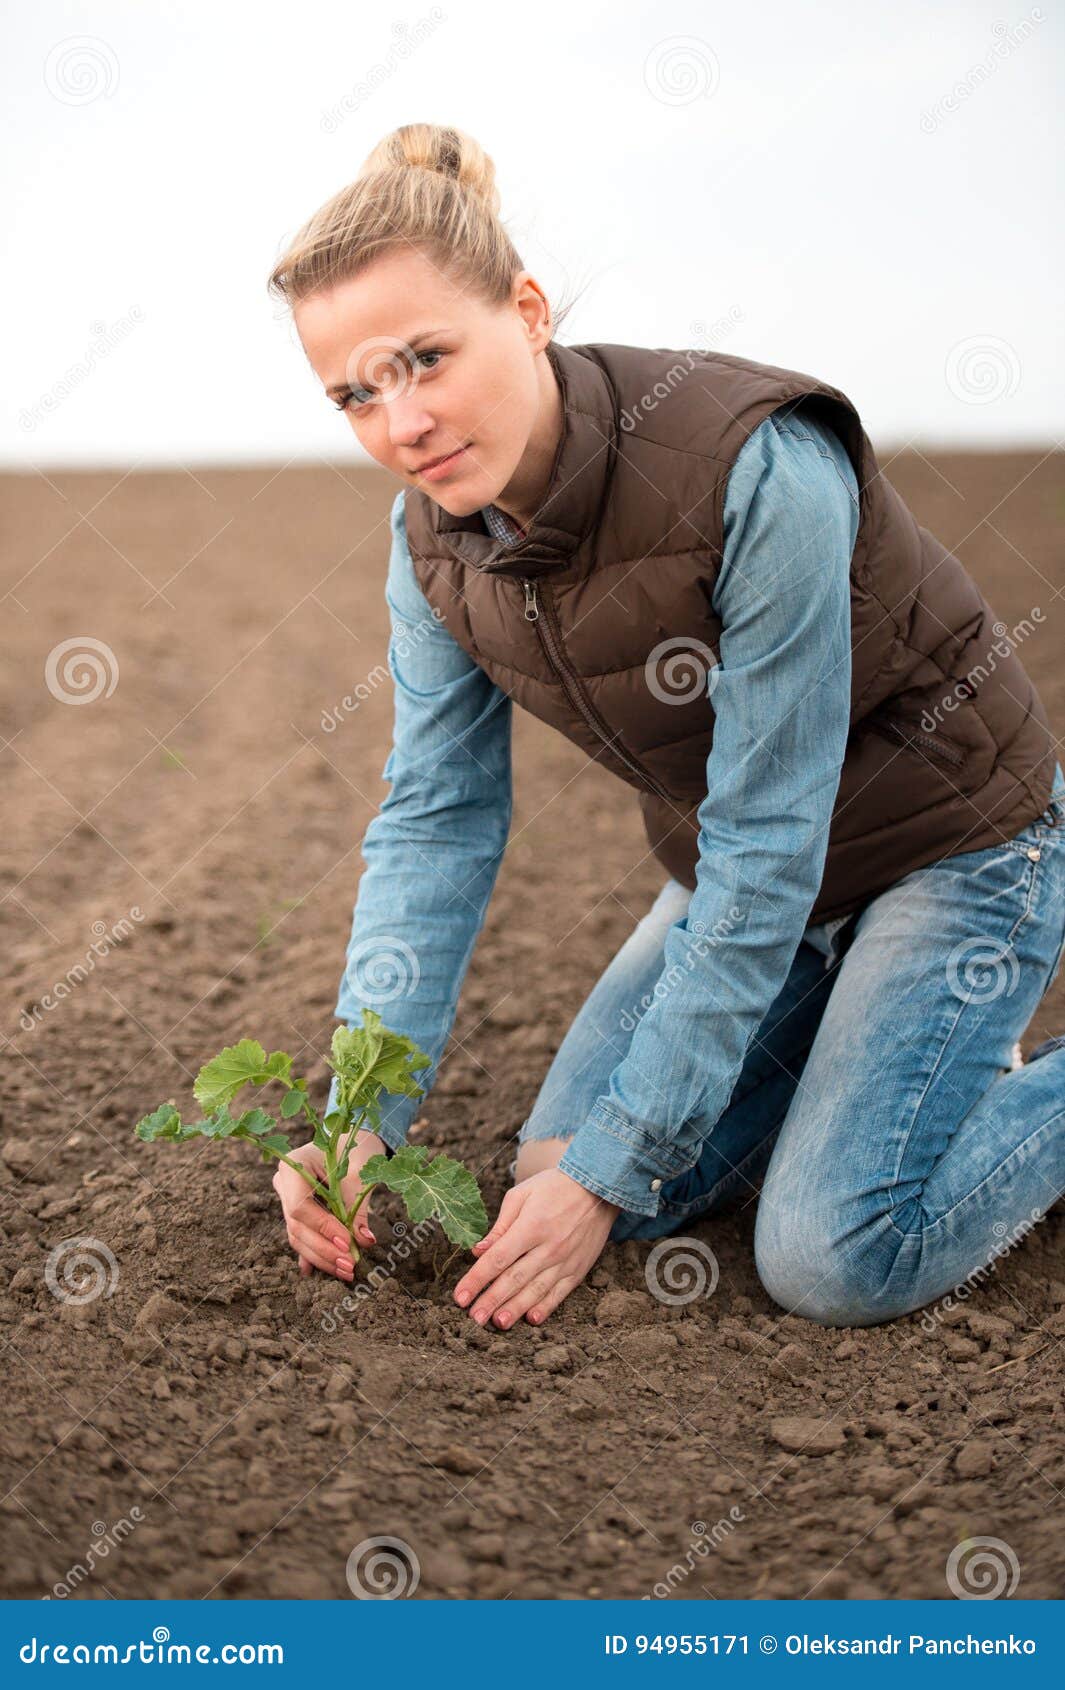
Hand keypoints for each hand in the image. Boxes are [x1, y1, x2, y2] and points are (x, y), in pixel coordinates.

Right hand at [272, 1133, 385, 1281]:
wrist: (353, 1141)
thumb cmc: (356, 1151)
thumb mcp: (360, 1176)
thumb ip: (358, 1209)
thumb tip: (363, 1242)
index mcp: (294, 1164)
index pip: (300, 1205)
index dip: (322, 1228)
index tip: (347, 1244)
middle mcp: (284, 1182)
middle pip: (297, 1225)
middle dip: (323, 1249)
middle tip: (349, 1265)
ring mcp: (286, 1198)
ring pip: (297, 1235)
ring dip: (321, 1257)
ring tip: (347, 1271)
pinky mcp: (296, 1211)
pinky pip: (302, 1235)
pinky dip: (315, 1253)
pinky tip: (322, 1272)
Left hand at [453, 1168, 619, 1328]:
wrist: (599, 1187)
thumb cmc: (554, 1187)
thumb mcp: (522, 1195)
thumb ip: (500, 1226)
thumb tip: (478, 1251)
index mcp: (530, 1227)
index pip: (497, 1259)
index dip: (476, 1279)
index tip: (460, 1296)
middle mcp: (548, 1247)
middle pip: (514, 1279)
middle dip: (491, 1300)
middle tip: (474, 1318)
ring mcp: (565, 1260)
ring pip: (536, 1290)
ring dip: (515, 1309)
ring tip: (498, 1323)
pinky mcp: (578, 1269)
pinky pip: (560, 1292)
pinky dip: (546, 1307)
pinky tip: (532, 1319)